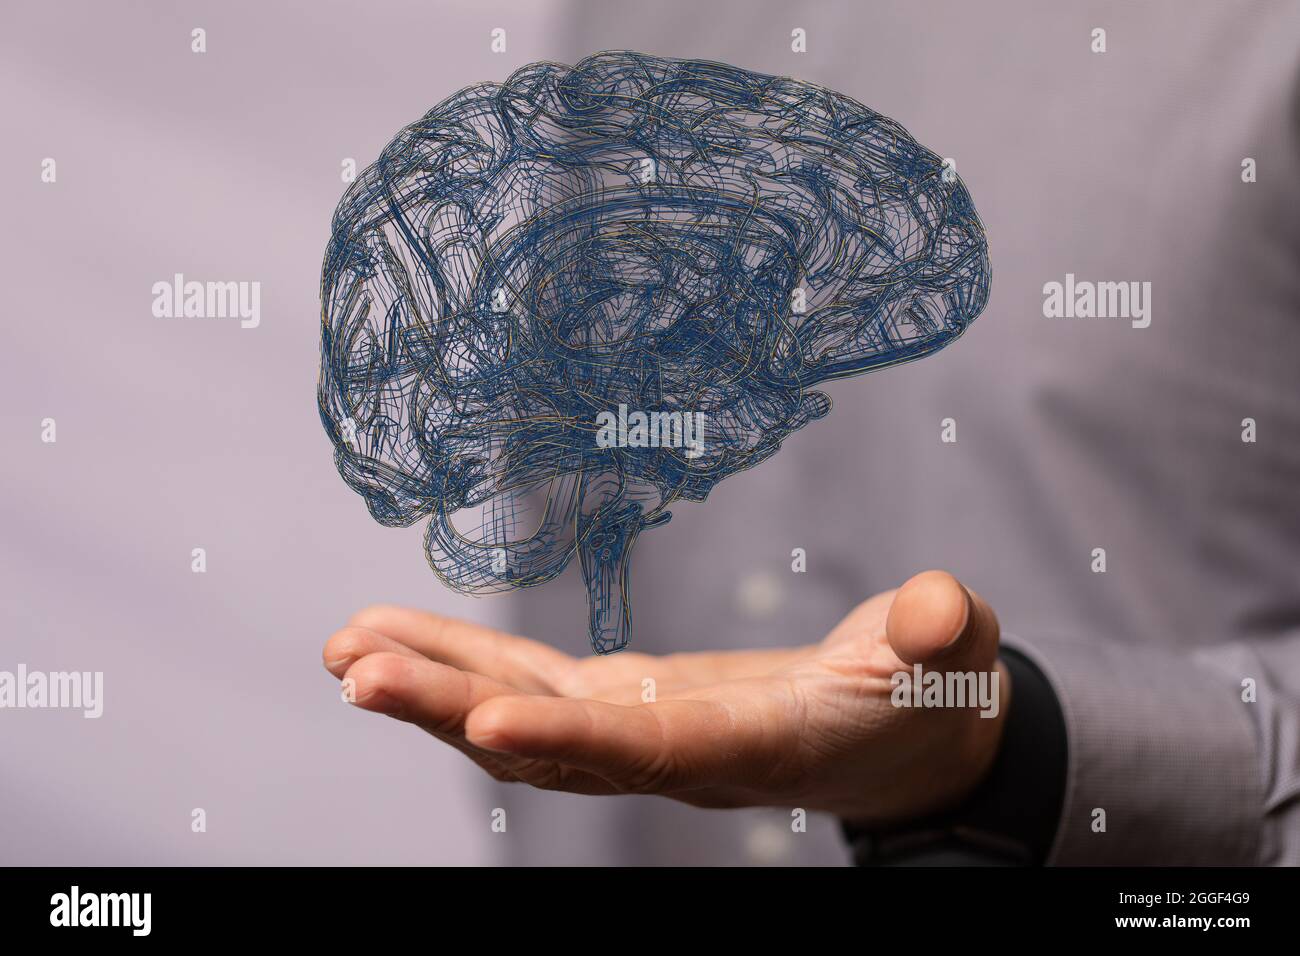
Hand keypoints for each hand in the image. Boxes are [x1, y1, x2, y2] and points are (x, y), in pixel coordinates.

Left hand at [322, 570, 1010, 825]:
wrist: (895, 733)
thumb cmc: (926, 693)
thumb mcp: (950, 658)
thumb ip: (942, 638)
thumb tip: (943, 611)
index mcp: (755, 743)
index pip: (655, 753)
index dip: (576, 741)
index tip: (489, 723)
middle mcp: (677, 751)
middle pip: (554, 745)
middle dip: (453, 713)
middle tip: (357, 674)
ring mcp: (641, 728)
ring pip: (523, 719)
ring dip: (435, 690)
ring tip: (347, 653)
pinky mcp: (626, 699)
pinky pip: (533, 684)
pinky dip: (466, 663)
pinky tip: (398, 640)